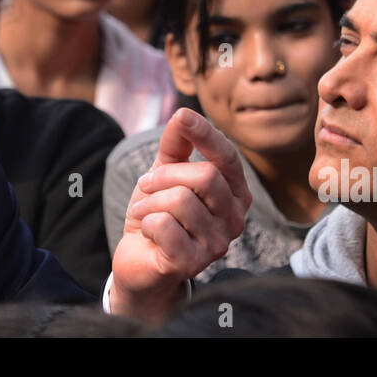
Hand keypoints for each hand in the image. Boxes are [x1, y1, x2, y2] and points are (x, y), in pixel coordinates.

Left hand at [108, 108, 250, 323]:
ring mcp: (218, 244)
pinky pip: (165, 226)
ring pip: (181, 201)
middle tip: (146, 185)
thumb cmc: (159, 214)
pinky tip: (148, 231)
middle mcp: (235, 220)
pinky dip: (146, 221)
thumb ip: (176, 144)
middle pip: (206, 176)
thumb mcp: (164, 173)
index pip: (228, 158)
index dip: (206, 134)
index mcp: (235, 194)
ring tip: (145, 212)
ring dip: (150, 202)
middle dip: (166, 175)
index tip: (183, 116)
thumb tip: (183, 114)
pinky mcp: (193, 263)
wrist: (141, 262)